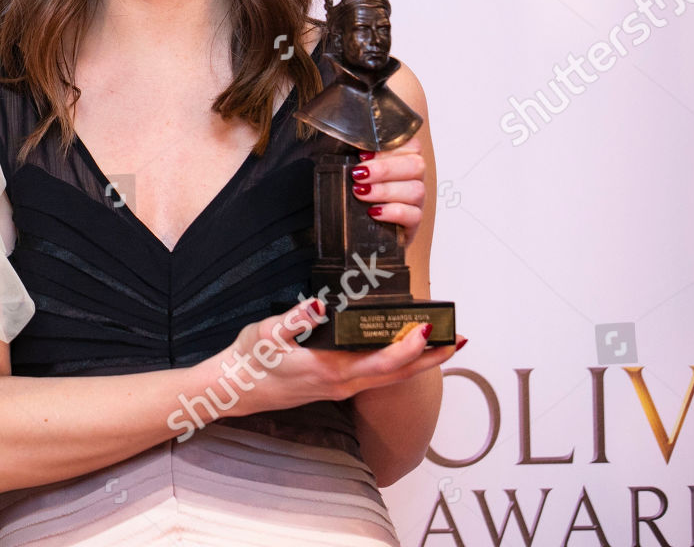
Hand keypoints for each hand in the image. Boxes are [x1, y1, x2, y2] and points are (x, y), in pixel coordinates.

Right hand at [204, 298, 461, 416]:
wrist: (233, 389)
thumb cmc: (248, 360)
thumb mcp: (264, 334)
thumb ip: (293, 320)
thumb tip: (319, 303)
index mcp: (329, 370)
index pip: (381, 362)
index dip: (408, 347)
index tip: (426, 327)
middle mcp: (342, 384)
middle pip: (399, 375)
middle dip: (432, 358)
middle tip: (460, 339)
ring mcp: (341, 388)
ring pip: (392, 378)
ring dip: (421, 363)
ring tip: (447, 345)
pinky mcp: (337, 386)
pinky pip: (378, 378)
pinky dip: (400, 365)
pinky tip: (407, 351)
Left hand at [349, 138, 425, 245]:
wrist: (344, 225)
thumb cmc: (347, 189)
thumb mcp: (346, 164)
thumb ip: (349, 147)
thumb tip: (341, 134)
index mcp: (400, 157)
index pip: (410, 143)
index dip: (390, 146)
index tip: (363, 153)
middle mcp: (411, 177)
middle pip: (416, 165)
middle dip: (385, 169)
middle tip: (358, 175)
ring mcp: (414, 201)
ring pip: (416, 190)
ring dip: (385, 190)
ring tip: (360, 193)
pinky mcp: (411, 223)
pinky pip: (414, 215)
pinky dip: (393, 212)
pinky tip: (374, 212)